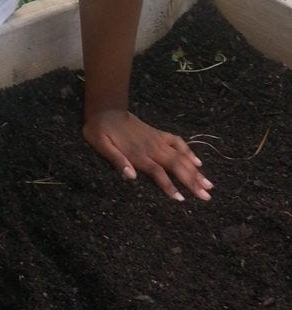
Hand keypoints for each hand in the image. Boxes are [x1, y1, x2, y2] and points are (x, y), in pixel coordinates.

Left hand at [83, 109, 213, 201]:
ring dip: (195, 170)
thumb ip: (117, 160)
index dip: (170, 186)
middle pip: (176, 166)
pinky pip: (177, 142)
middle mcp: (152, 148)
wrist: (106, 109)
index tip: (181, 200)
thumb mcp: (101, 146)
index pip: (158, 173)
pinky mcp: (159, 134)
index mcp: (138, 154)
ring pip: (180, 156)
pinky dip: (188, 151)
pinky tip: (198, 162)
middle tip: (206, 197)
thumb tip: (131, 176)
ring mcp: (157, 140)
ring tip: (209, 185)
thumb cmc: (100, 131)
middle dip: (192, 182)